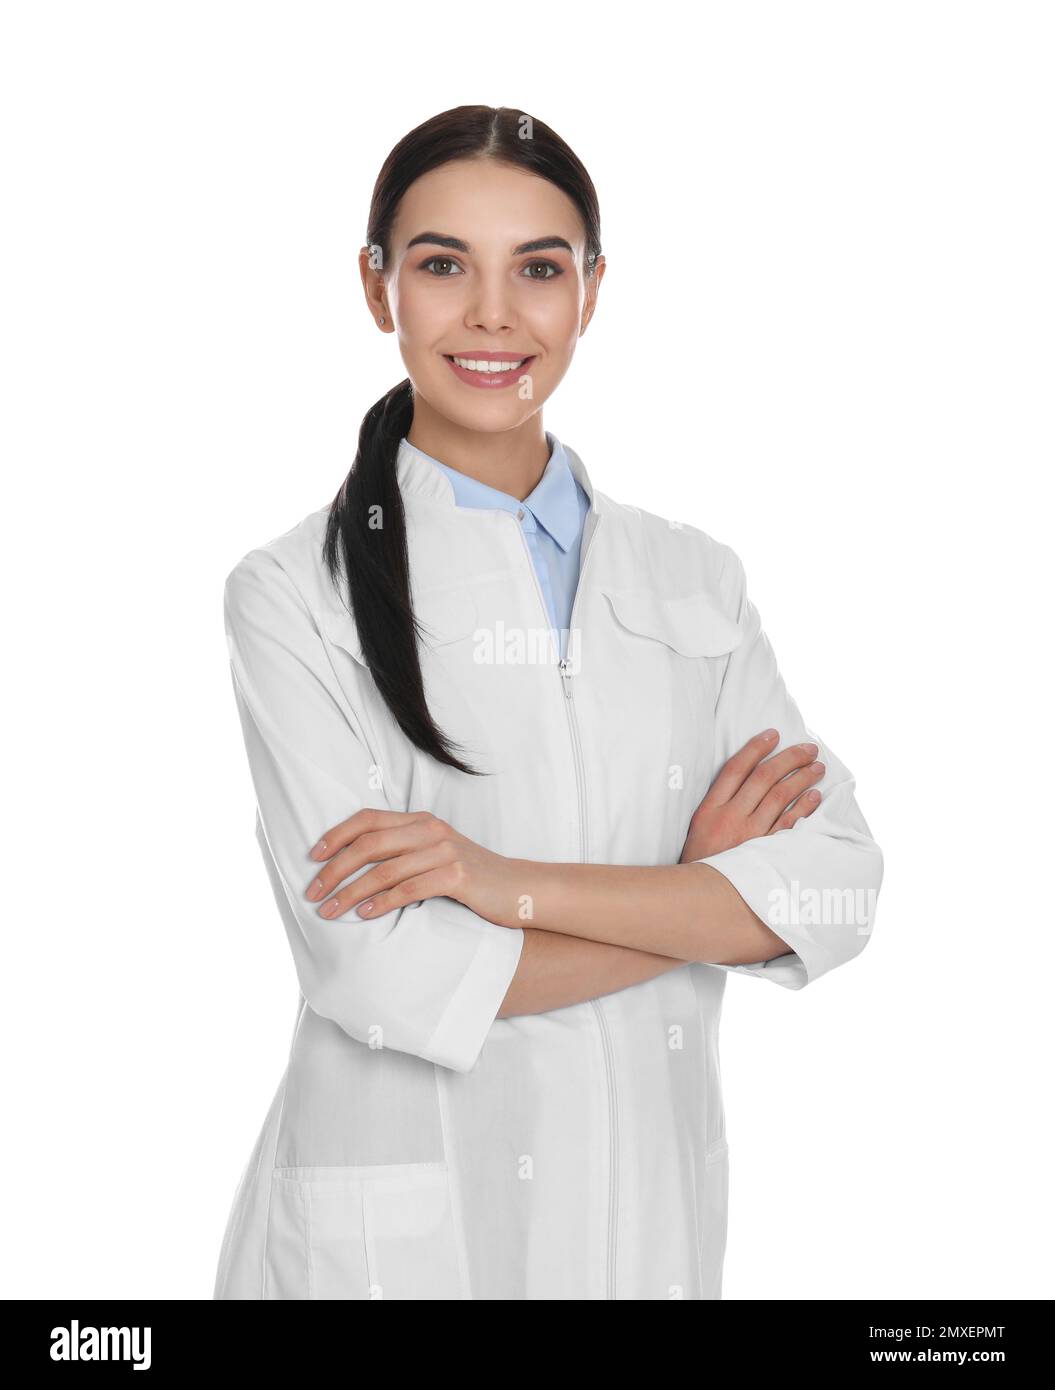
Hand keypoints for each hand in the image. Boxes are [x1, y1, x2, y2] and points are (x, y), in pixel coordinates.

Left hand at [304, 808, 522, 926]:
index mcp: (421, 821)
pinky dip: (382, 902)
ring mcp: (445, 851)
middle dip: (335, 869)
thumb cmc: (471, 877)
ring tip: (330, 911)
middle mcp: (430, 830)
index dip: (336, 835)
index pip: (368, 819)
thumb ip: (403, 851)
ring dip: (351, 892)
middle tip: (313, 893)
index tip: (312, 857)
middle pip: (369, 844)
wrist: (518, 889)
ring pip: (385, 870)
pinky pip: (410, 889)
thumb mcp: (435, 854)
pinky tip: (365, 914)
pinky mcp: (457, 876)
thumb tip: (355, 865)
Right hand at [680, 729, 824, 862]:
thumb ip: (719, 803)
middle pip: (764, 777)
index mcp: (710, 808)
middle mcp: (730, 818)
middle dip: (789, 758)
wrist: (699, 897)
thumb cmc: (699, 860)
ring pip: (781, 797)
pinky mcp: (765, 853)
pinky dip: (804, 808)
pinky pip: (789, 825)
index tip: (774, 734)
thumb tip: (747, 776)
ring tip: (817, 767)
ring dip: (802, 778)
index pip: (736, 768)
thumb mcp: (698, 827)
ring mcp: (749, 836)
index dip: (756, 748)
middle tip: (808, 748)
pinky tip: (814, 796)